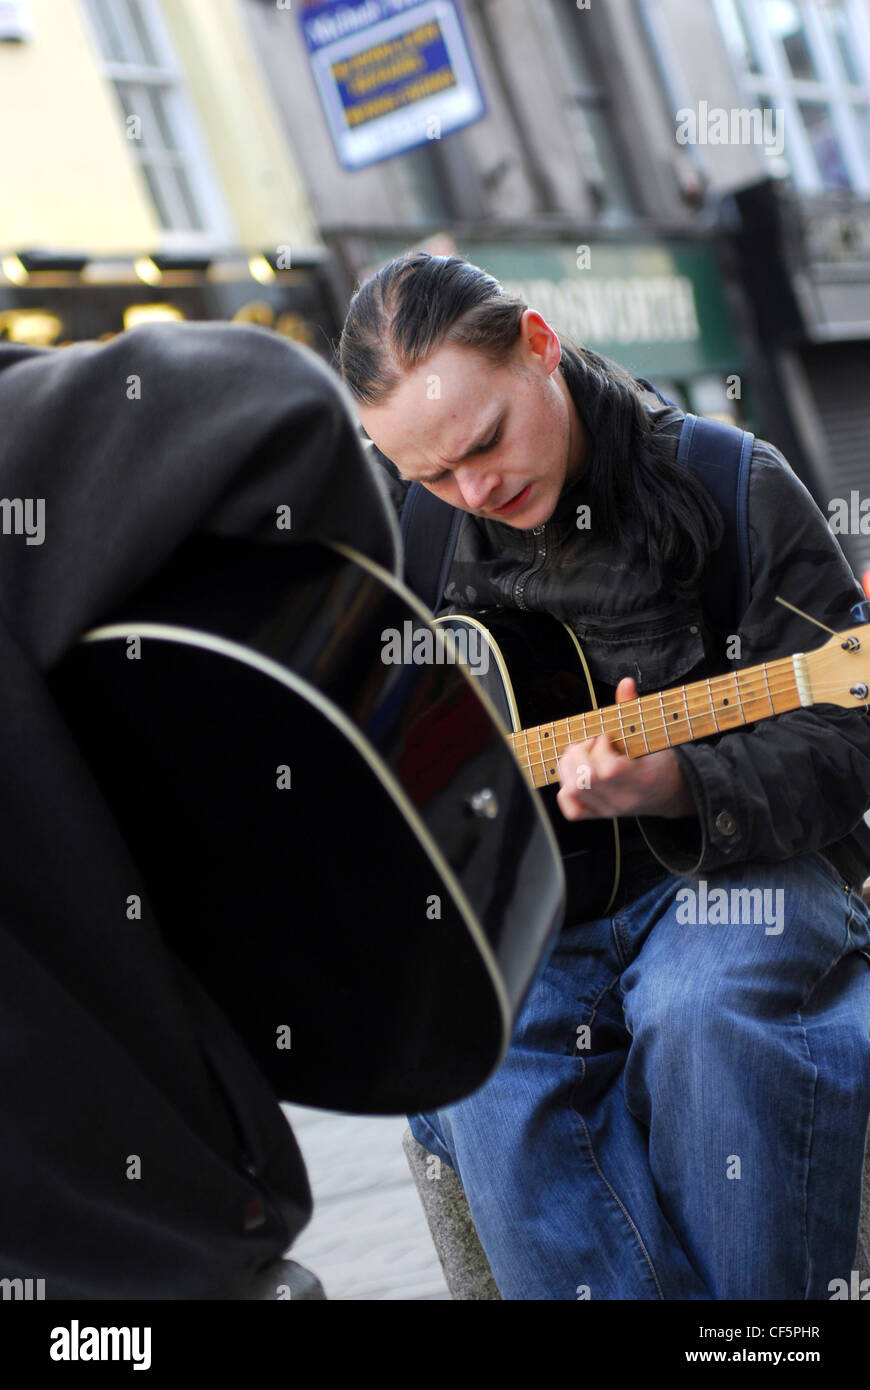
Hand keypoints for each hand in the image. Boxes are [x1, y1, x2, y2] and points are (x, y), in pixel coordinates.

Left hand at [555, 677, 695, 821]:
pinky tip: (578, 775)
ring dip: (571, 765)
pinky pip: (571, 808)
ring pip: (572, 790)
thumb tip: (625, 683)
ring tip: (584, 754)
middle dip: (581, 752)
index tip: (607, 735)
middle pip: (584, 779)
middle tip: (593, 742)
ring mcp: (608, 810)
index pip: (608, 769)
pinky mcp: (598, 815)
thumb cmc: (660, 761)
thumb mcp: (652, 734)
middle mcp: (622, 799)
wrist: (670, 792)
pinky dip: (567, 789)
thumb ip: (633, 709)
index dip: (601, 745)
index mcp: (641, 780)